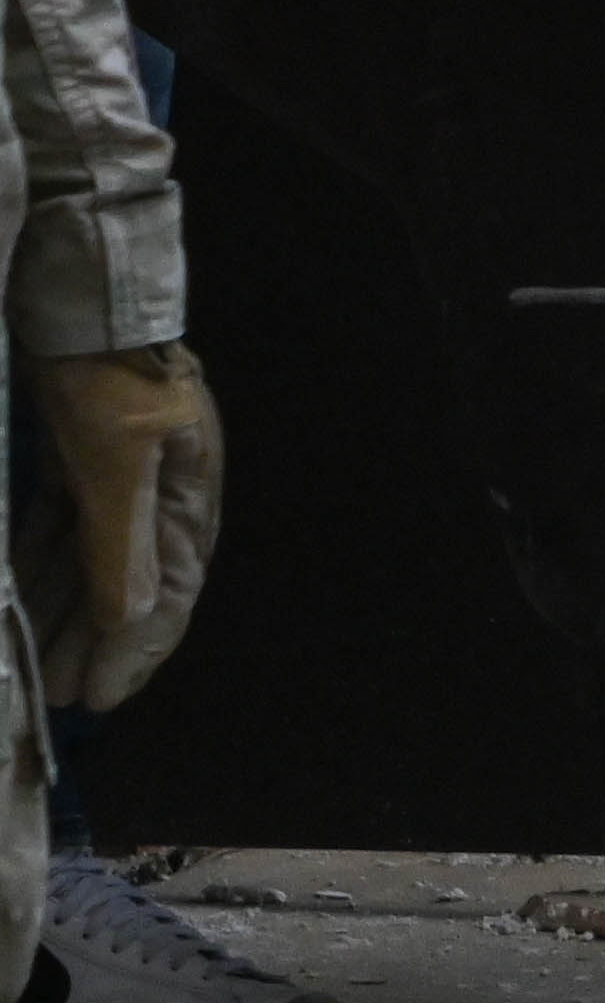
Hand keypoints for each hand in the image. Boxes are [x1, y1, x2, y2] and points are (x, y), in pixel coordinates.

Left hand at [18, 341, 222, 711]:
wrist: (85, 303)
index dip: (134, 649)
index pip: (165, 591)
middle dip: (93, 643)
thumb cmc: (109, 381)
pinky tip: (21, 597)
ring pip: (89, 563)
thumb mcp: (115, 462)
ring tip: (38, 665)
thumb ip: (121, 540)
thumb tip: (130, 618)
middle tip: (60, 697)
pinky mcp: (81, 460)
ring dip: (64, 613)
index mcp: (186, 496)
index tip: (100, 699)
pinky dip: (44, 570)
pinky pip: (61, 533)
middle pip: (127, 585)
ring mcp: (120, 476)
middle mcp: (160, 493)